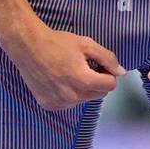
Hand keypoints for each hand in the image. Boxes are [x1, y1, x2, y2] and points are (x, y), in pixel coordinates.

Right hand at [8, 26, 125, 111]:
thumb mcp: (86, 44)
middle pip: (99, 94)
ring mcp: (60, 103)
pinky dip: (68, 94)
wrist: (28, 47)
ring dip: (83, 89)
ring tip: (70, 72)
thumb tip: (121, 72)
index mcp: (83, 81)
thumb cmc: (58, 42)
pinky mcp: (49, 105)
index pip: (110, 85)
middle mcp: (72, 97)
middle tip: (85, 66)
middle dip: (97, 81)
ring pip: (84, 99)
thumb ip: (107, 58)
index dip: (108, 73)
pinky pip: (68, 103)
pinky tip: (59, 80)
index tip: (99, 65)